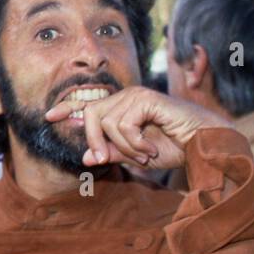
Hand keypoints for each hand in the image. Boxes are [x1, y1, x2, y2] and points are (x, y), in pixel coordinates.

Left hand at [44, 85, 232, 171]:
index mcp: (122, 107)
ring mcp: (137, 95)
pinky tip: (150, 149)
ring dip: (124, 147)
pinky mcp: (147, 99)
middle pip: (91, 115)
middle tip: (111, 158)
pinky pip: (123, 124)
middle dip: (96, 141)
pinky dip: (134, 143)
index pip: (88, 104)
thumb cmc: (175, 147)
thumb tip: (86, 158)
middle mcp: (127, 97)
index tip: (49, 116)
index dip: (68, 108)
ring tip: (144, 154)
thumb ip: (111, 153)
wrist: (204, 146)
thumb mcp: (135, 155)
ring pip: (107, 123)